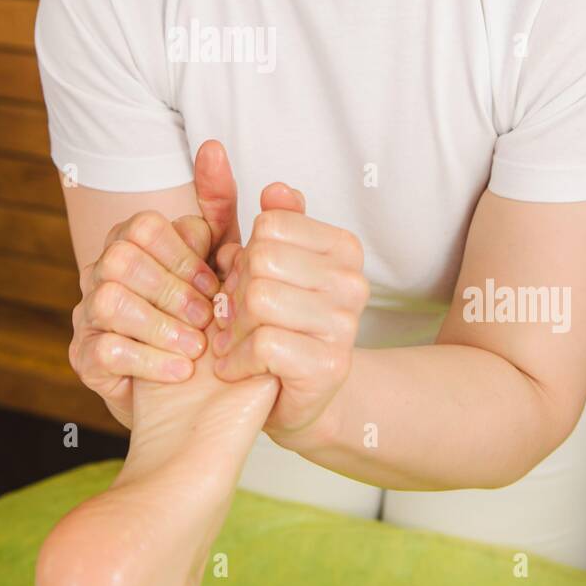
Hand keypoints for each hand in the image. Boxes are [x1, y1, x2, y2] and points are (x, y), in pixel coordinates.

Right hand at [72, 209, 218, 428]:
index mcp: (132, 241)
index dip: (184, 255)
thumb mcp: (220, 256)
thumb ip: (218, 204)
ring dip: (159, 325)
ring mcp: (89, 315)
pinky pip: (105, 350)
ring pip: (108, 302)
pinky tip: (181, 371)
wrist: (193, 390)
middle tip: (209, 317)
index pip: (144, 227)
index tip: (217, 285)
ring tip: (196, 347)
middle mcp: (102, 272)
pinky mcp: (86, 359)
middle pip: (121, 260)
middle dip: (171, 290)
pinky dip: (149, 360)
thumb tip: (212, 148)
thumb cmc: (206, 311)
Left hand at [211, 184, 370, 444]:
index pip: (272, 224)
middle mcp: (353, 283)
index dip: (244, 254)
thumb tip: (276, 188)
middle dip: (235, 292)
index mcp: (343, 248)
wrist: (296, 397)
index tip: (243, 282)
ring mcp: (346, 325)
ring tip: (232, 341)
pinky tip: (236, 367)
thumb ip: (274, 222)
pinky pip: (264, 344)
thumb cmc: (279, 323)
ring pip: (261, 300)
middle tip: (232, 317)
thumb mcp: (270, 265)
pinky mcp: (329, 366)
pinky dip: (236, 360)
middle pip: (262, 260)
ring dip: (232, 328)